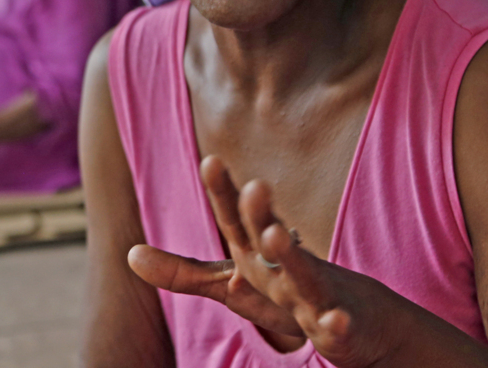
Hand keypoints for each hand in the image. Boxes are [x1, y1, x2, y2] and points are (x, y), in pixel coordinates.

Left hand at [127, 156, 403, 365]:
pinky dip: (336, 322)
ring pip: (304, 275)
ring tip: (274, 234)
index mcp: (258, 255)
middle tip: (252, 184)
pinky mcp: (340, 327)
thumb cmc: (285, 295)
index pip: (236, 220)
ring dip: (290, 256)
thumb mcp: (232, 284)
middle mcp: (287, 267)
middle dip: (260, 214)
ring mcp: (317, 294)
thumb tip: (129, 254)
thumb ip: (183, 271)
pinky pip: (337, 326)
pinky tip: (334, 320)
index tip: (210, 159)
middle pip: (270, 238)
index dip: (224, 193)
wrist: (358, 322)